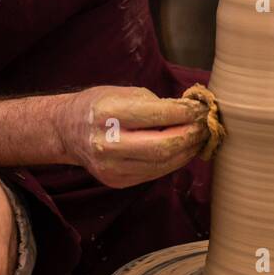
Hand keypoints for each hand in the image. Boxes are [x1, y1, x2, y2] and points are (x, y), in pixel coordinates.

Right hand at [57, 85, 208, 187]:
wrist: (67, 131)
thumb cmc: (97, 105)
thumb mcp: (121, 93)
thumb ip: (154, 104)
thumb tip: (189, 112)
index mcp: (107, 113)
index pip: (157, 115)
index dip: (185, 113)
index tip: (202, 108)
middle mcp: (107, 143)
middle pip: (162, 146)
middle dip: (191, 136)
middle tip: (206, 127)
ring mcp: (111, 167)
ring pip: (162, 164)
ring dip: (187, 151)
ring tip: (199, 138)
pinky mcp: (117, 181)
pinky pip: (154, 173)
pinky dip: (173, 161)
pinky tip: (182, 150)